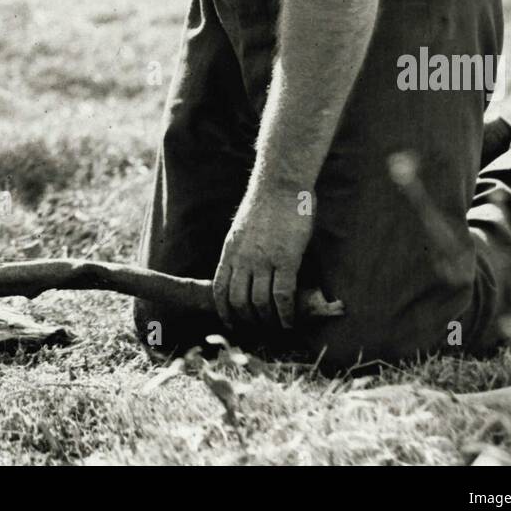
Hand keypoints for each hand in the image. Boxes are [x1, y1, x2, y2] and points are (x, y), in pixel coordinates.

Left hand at [213, 183, 314, 331]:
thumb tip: (244, 273)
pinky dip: (286, 314)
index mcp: (230, 251)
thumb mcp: (242, 229)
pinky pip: (283, 296)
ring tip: (277, 326)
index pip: (220, 290)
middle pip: (238, 302)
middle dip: (248, 320)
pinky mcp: (286, 260)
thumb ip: (241, 251)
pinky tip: (290, 321)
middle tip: (260, 327)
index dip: (225, 312)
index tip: (233, 323)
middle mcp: (243, 259)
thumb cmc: (267, 203)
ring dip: (269, 321)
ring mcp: (264, 260)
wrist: (281, 183)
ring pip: (260, 304)